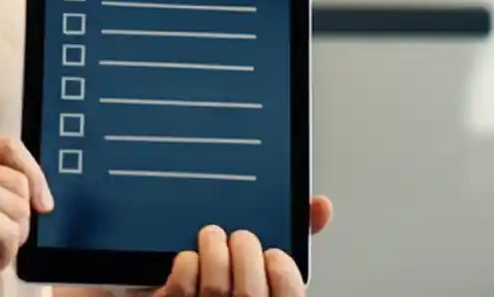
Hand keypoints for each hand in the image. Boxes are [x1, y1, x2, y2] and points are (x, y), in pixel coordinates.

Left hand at [128, 196, 333, 296]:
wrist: (173, 291)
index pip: (290, 294)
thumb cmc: (225, 277)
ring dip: (213, 252)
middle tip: (239, 236)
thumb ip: (292, 235)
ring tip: (211, 237)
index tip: (273, 252)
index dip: (283, 270)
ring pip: (215, 288)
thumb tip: (320, 204)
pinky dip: (186, 265)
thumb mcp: (263, 263)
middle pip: (250, 292)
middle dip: (245, 251)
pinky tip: (188, 257)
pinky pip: (181, 288)